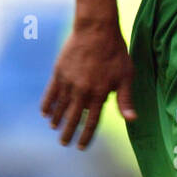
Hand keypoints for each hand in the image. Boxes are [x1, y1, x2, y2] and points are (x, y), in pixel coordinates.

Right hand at [40, 19, 135, 148]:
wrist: (96, 29)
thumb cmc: (115, 52)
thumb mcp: (126, 76)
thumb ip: (125, 99)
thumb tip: (132, 120)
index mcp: (99, 95)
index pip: (91, 122)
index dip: (86, 136)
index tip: (80, 147)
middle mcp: (81, 92)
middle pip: (73, 118)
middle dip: (68, 133)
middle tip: (64, 143)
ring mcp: (68, 82)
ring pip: (60, 107)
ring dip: (57, 120)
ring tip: (55, 128)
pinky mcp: (58, 72)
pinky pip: (50, 93)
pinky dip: (47, 104)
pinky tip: (45, 113)